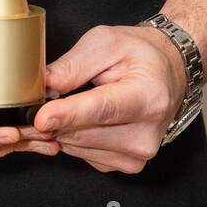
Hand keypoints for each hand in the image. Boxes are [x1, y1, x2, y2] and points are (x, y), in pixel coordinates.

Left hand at [24, 23, 187, 172]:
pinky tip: (81, 118)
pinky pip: (85, 155)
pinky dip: (73, 138)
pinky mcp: (127, 164)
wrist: (167, 73)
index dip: (68, 114)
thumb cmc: (140, 55)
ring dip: (61, 128)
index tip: (41, 118)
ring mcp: (138, 154)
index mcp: (148, 96)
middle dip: (53, 118)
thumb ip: (74, 65)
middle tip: (39, 100)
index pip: (102, 109)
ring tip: (66, 104)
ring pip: (79, 147)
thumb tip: (45, 86)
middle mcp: (147, 133)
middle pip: (85, 133)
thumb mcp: (107, 41)